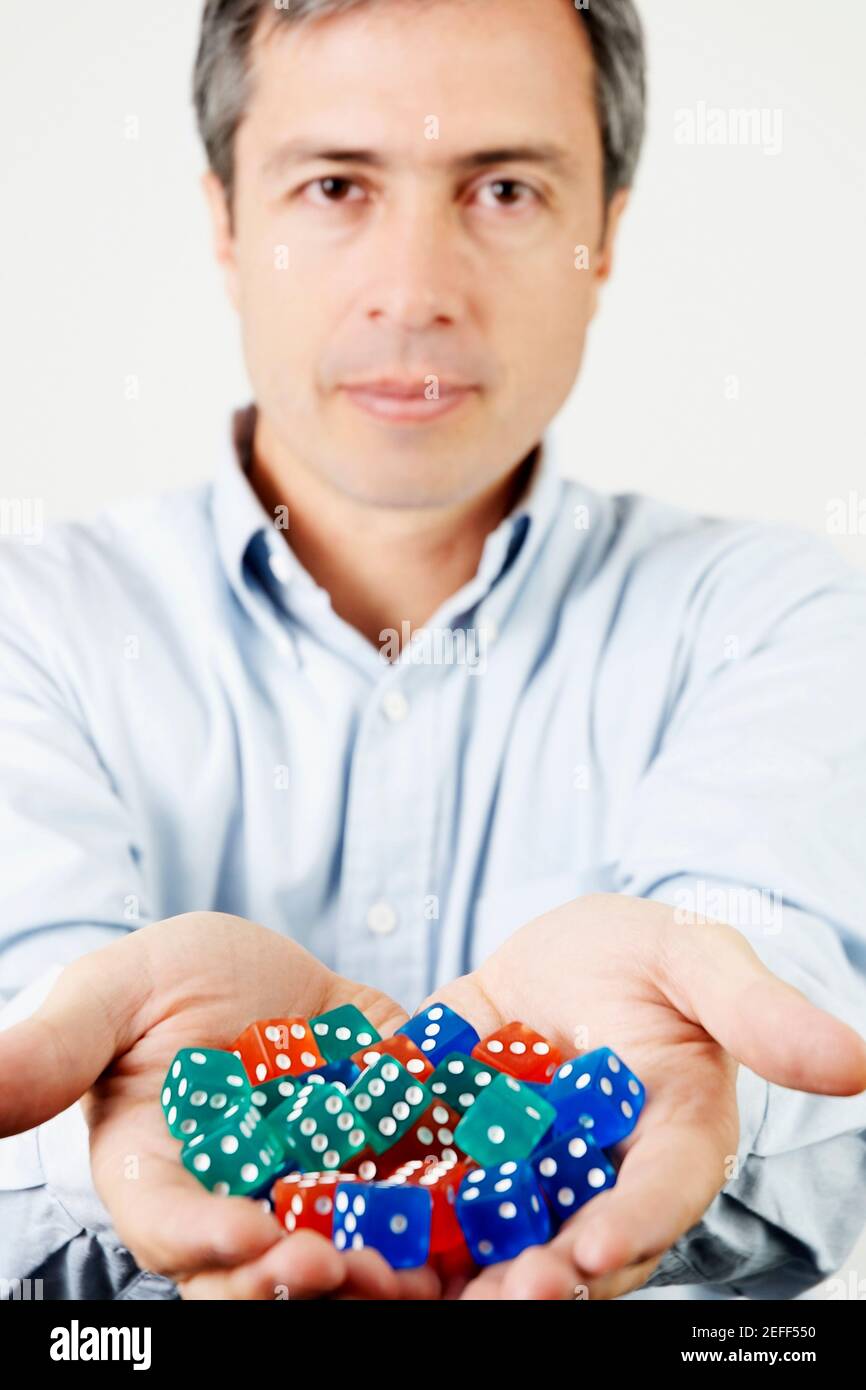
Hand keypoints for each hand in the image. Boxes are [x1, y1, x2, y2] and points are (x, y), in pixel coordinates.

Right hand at [0, 911, 439, 1300]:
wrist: (272, 969)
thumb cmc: (173, 980)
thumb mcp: (115, 994)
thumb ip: (53, 1049)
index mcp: (158, 1175)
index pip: (170, 1224)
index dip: (203, 1238)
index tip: (243, 1234)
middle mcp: (239, 1205)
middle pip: (258, 1272)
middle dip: (294, 1280)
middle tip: (335, 1266)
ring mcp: (319, 1195)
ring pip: (342, 1257)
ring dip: (373, 1274)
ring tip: (410, 1271)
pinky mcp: (389, 1169)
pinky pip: (418, 1209)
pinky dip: (444, 1225)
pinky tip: (477, 1224)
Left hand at [424, 893, 865, 1299]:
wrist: (559, 948)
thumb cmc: (646, 953)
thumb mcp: (697, 960)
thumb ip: (759, 1012)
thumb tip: (859, 1064)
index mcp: (670, 1142)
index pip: (661, 1195)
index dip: (632, 1225)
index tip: (591, 1249)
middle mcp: (594, 1181)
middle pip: (571, 1246)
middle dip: (536, 1278)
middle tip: (497, 1293)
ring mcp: (518, 1179)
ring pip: (489, 1240)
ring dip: (451, 1270)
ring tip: (401, 1283)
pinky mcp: (451, 1157)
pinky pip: (417, 1195)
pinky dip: (381, 1216)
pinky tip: (335, 1224)